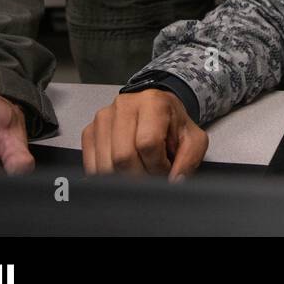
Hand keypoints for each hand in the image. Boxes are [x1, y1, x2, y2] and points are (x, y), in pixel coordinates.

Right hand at [81, 90, 207, 179]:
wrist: (157, 111)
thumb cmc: (174, 125)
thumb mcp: (193, 139)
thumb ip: (189, 160)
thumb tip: (174, 181)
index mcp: (153, 102)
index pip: (147, 144)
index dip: (157, 165)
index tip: (165, 168)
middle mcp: (125, 105)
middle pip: (123, 156)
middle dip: (140, 175)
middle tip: (151, 173)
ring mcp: (103, 117)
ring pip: (106, 164)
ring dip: (123, 177)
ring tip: (139, 168)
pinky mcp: (90, 131)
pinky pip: (92, 165)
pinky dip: (107, 176)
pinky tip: (123, 170)